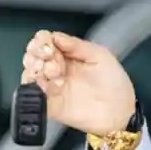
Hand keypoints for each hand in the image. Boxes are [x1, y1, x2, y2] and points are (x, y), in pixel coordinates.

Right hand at [21, 30, 135, 134]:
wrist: (120, 112)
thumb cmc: (114, 83)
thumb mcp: (100, 56)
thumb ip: (78, 45)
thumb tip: (55, 36)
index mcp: (68, 55)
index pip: (46, 43)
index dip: (43, 41)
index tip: (49, 46)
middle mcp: (57, 69)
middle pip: (34, 56)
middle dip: (36, 54)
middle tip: (47, 58)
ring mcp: (52, 87)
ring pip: (30, 74)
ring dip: (33, 69)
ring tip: (48, 72)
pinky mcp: (50, 105)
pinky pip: (34, 95)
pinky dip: (34, 87)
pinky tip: (43, 84)